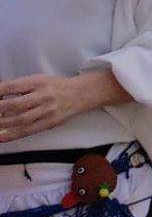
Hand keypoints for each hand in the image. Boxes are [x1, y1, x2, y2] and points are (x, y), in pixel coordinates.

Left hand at [0, 73, 122, 142]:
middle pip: (16, 105)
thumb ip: (18, 87)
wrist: (80, 94)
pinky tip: (1, 137)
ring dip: (3, 123)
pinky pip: (29, 131)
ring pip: (21, 120)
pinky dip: (13, 135)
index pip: (12, 87)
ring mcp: (48, 111)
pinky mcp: (50, 123)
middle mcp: (43, 96)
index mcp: (38, 82)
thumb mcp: (37, 79)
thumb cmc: (54, 86)